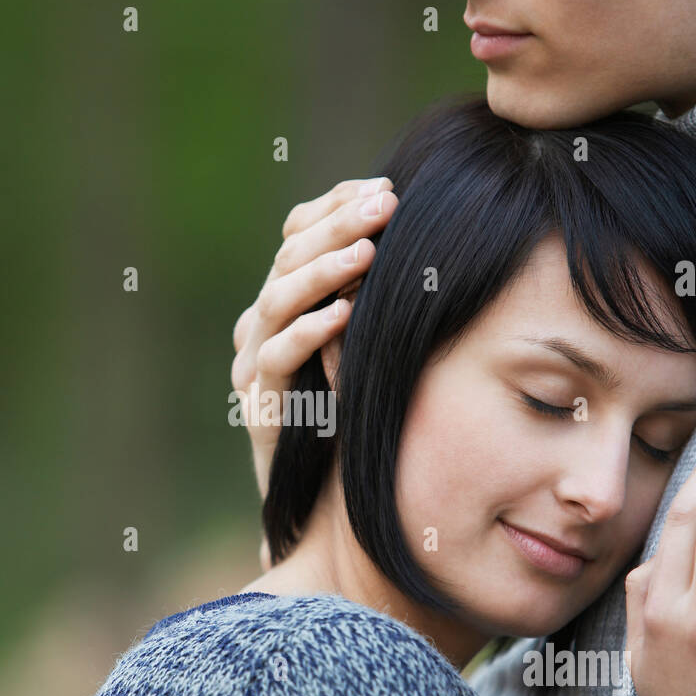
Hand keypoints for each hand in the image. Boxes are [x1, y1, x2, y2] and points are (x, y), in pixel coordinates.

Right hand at [231, 178, 397, 503]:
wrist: (329, 508)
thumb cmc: (364, 422)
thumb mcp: (379, 349)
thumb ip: (388, 301)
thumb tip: (437, 242)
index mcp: (290, 300)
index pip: (299, 232)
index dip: (336, 204)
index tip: (386, 186)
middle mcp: (265, 324)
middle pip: (288, 256)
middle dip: (338, 224)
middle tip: (386, 204)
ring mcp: (257, 365)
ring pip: (276, 300)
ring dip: (322, 271)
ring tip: (367, 250)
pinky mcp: (262, 408)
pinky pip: (275, 360)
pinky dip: (306, 333)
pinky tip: (344, 315)